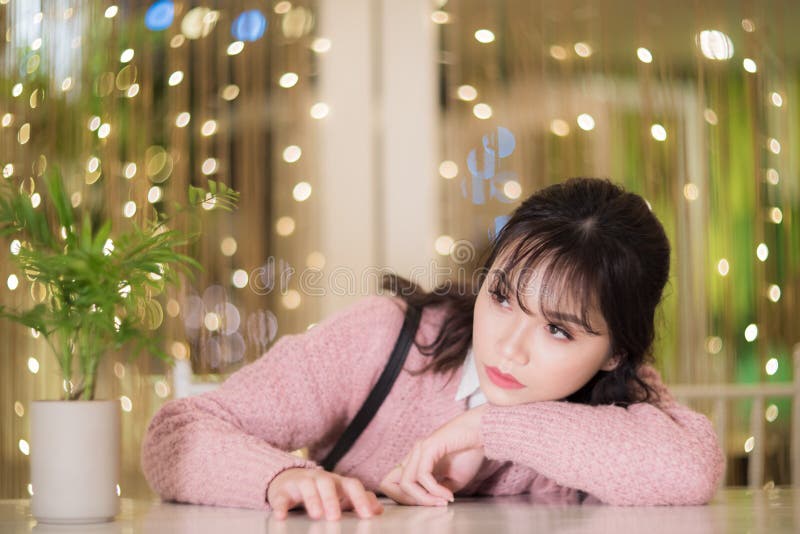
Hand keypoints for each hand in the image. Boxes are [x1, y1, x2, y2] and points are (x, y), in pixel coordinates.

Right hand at [267, 467, 383, 520]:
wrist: (289, 478)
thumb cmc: (321, 489)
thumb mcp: (341, 493)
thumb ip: (359, 500)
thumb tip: (379, 510)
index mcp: (337, 481)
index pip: (351, 485)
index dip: (360, 499)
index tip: (367, 516)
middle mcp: (320, 478)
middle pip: (327, 483)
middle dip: (332, 499)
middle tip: (335, 517)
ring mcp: (300, 482)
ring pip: (306, 486)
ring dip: (312, 499)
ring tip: (316, 515)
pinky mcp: (282, 490)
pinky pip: (281, 496)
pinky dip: (281, 506)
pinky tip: (281, 516)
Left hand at [379, 404, 488, 505]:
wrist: (483, 433)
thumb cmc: (470, 452)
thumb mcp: (453, 479)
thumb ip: (439, 490)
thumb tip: (433, 502)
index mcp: (416, 459)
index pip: (393, 483)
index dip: (405, 499)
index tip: (429, 504)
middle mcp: (414, 453)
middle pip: (390, 484)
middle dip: (410, 501)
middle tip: (433, 505)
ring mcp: (419, 449)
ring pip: (406, 482)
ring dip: (425, 498)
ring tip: (442, 501)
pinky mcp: (428, 447)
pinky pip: (423, 475)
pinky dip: (434, 489)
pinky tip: (447, 494)